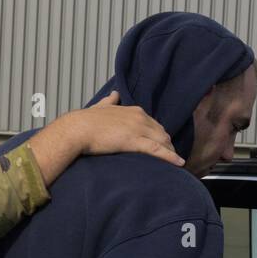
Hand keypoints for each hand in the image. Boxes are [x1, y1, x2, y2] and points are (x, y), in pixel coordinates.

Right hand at [55, 91, 183, 165]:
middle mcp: (139, 117)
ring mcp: (138, 129)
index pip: (153, 123)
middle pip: (161, 132)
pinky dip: (170, 157)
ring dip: (171, 152)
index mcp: (133, 110)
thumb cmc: (86, 121)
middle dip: (168, 144)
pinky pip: (157, 150)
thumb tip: (114, 93)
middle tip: (171, 156)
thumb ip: (110, 101)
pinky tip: (179, 163)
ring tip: (175, 163)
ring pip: (162, 141)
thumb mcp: (100, 107)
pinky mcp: (134, 141)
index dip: (159, 134)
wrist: (77, 129)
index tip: (162, 143)